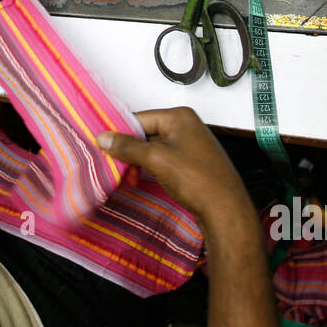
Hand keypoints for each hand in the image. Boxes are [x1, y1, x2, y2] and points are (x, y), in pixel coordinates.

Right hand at [95, 107, 251, 223]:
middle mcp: (187, 127)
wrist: (225, 210)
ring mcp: (191, 146)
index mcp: (180, 117)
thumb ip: (127, 146)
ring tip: (124, 175)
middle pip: (147, 133)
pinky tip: (139, 179)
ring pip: (154, 149)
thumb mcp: (155, 158)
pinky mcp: (192, 164)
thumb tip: (102, 137)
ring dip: (138, 161)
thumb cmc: (195, 179)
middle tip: (111, 163)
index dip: (121, 133)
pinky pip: (164, 161)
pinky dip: (150, 169)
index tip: (102, 146)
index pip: (140, 118)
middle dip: (129, 149)